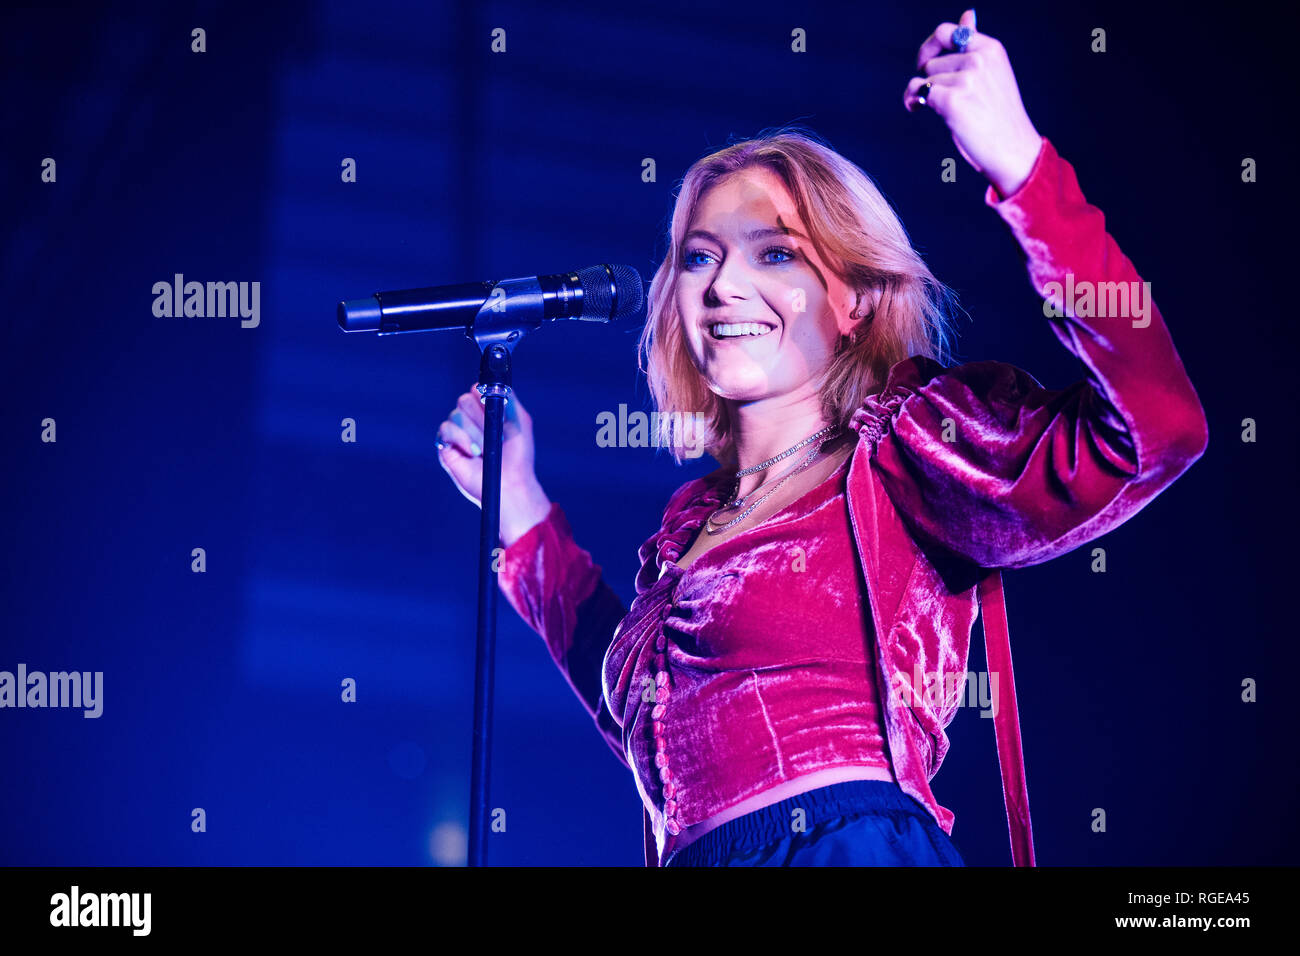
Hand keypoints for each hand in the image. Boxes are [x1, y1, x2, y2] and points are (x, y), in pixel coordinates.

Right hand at [437, 386, 551, 545]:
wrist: (510, 483)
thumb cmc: (518, 456)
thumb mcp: (521, 421)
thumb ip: (510, 398)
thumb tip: (494, 383)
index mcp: (487, 410)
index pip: (477, 389)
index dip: (485, 397)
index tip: (495, 409)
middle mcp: (470, 419)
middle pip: (464, 399)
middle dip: (481, 418)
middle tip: (494, 435)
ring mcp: (457, 432)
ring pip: (456, 413)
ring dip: (474, 432)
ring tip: (484, 450)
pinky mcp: (446, 446)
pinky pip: (445, 428)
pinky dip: (461, 438)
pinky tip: (472, 453)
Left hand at [903, 9, 1042, 198]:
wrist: (1013, 148)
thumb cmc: (999, 115)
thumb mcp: (992, 72)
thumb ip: (974, 44)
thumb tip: (967, 14)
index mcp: (990, 49)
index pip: (948, 31)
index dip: (930, 46)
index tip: (925, 62)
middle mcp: (979, 59)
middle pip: (932, 61)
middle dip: (928, 78)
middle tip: (934, 94)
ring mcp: (966, 79)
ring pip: (925, 78)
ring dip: (922, 93)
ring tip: (937, 108)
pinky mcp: (952, 100)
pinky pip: (918, 92)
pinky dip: (912, 101)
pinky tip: (917, 109)